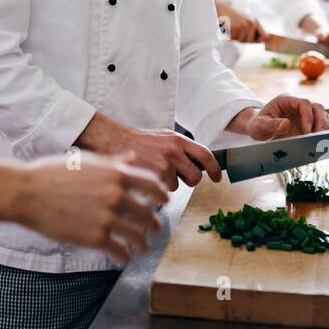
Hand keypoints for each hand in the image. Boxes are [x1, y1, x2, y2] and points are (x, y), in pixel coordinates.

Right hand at [15, 153, 167, 263]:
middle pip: (148, 213)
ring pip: (138, 235)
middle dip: (154, 223)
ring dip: (143, 243)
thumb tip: (131, 158)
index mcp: (115, 174)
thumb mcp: (86, 161)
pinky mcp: (94, 238)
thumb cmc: (52, 173)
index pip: (152, 185)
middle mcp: (115, 195)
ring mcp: (106, 217)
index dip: (161, 194)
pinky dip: (124, 256)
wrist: (27, 192)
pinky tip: (123, 257)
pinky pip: (120, 250)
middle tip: (155, 228)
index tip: (164, 201)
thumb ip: (113, 162)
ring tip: (142, 247)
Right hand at [77, 113, 221, 190]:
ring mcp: (164, 163)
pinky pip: (163, 191)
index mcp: (178, 139)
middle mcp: (174, 150)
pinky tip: (146, 177)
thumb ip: (179, 148)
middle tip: (176, 176)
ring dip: (168, 184)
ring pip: (178, 186)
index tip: (216, 177)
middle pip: (195, 176)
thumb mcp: (162, 137)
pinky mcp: (154, 175)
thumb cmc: (136, 141)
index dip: (214, 168)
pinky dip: (156, 189)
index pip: (206, 154)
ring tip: (153, 172)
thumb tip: (196, 163)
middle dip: (188, 180)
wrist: (112, 139)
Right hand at [217, 1, 267, 43]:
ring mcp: (243, 26)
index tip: (258, 40)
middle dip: (243, 39)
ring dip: (235, 37)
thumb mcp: (246, 22)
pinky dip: (229, 36)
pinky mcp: (235, 29)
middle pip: (250, 41)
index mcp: (255, 21)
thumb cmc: (233, 17)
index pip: (264, 35)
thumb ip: (255, 30)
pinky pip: (233, 39)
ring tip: (232, 28)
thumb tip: (265, 38)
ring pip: (241, 41)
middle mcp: (251, 23)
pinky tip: (228, 28)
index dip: (261, 40)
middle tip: (238, 31)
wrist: (221, 9)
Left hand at [226, 94, 328, 140]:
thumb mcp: (259, 125)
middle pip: (317, 107)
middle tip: (320, 137)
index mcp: (286, 100)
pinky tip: (321, 144)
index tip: (307, 131)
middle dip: (321, 122)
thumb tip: (286, 124)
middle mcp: (298, 105)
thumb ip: (271, 124)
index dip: (308, 116)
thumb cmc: (258, 125)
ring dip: (325, 128)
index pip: (303, 103)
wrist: (259, 129)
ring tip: (322, 142)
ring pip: (322, 115)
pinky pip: (321, 126)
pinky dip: (323, 133)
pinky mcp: (308, 124)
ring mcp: (304, 114)